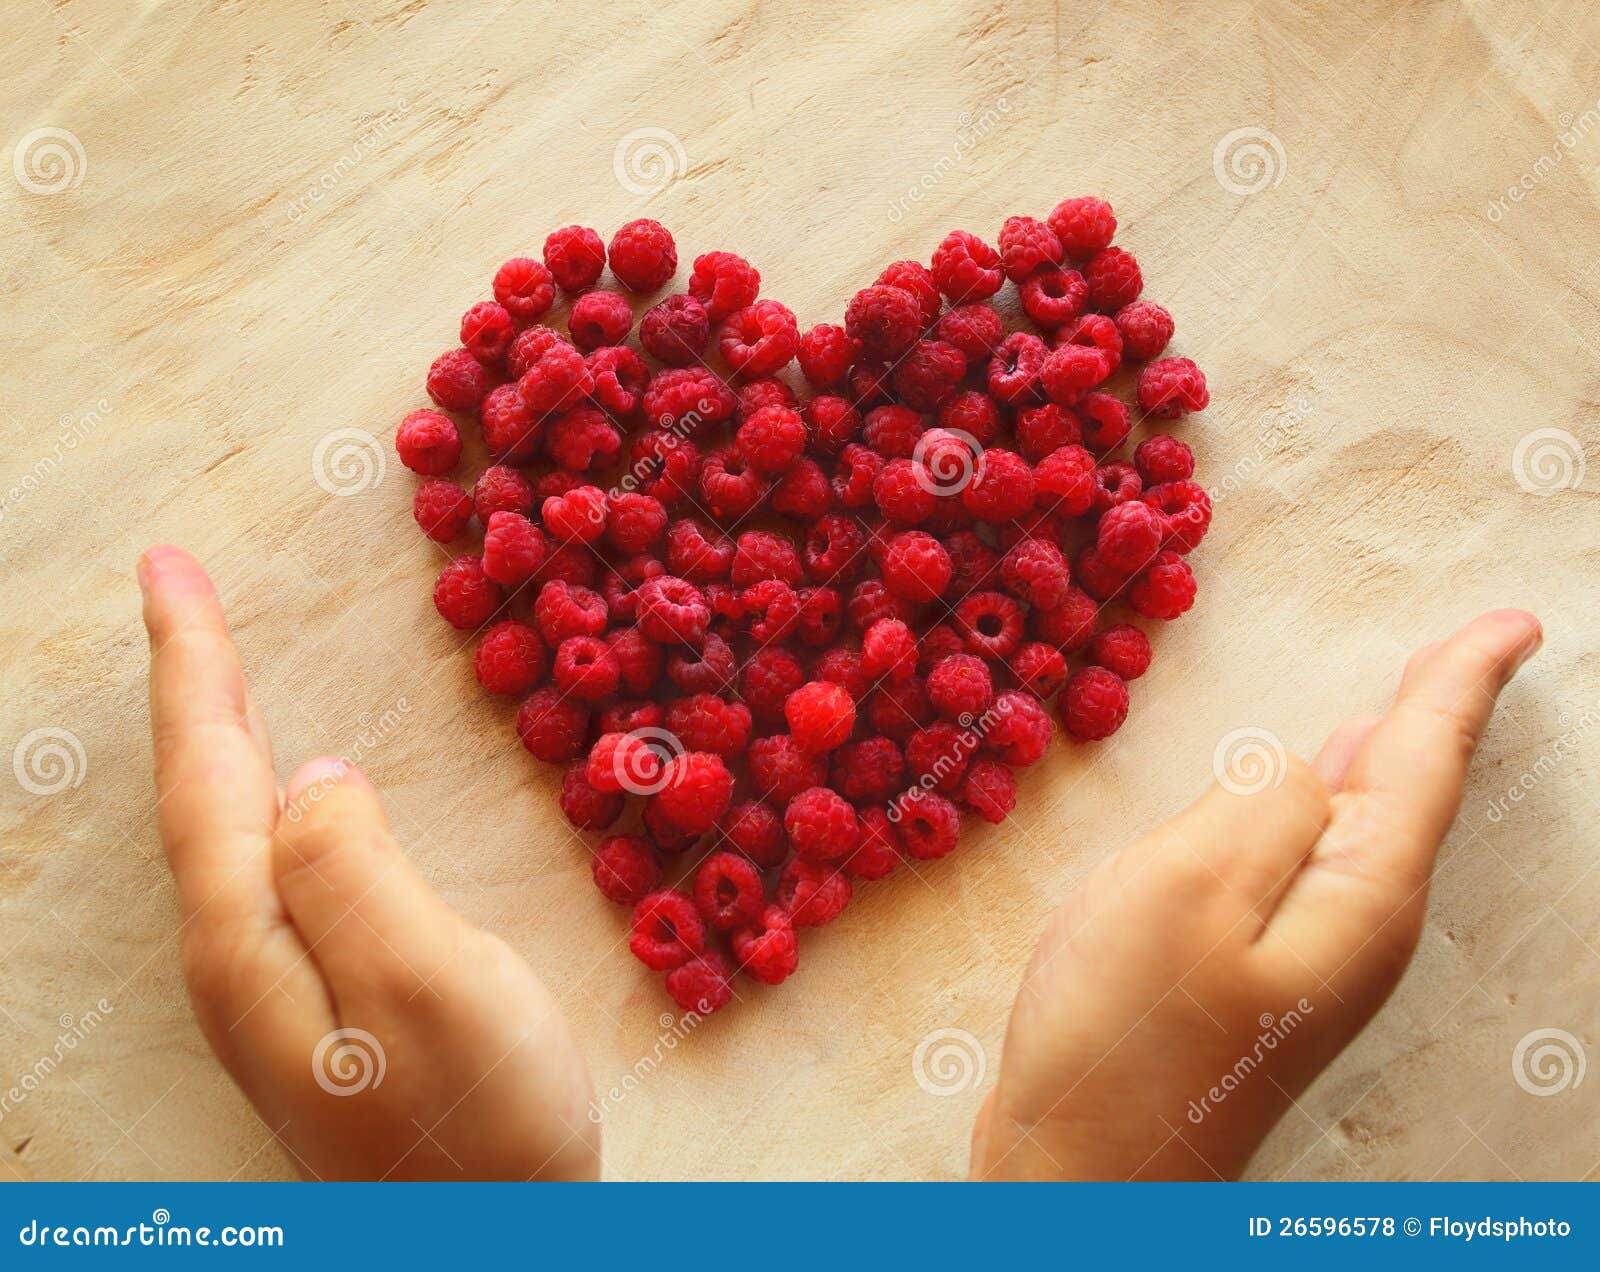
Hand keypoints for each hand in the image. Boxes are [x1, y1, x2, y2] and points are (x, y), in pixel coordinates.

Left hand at [140, 545, 597, 1180]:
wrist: (496, 1245)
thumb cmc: (479, 1125)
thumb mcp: (427, 984)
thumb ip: (353, 870)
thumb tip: (313, 777)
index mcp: (252, 942)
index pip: (205, 775)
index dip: (189, 665)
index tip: (168, 568)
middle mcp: (239, 961)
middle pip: (197, 797)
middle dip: (188, 685)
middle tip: (179, 590)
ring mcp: (274, 990)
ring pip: (225, 832)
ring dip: (212, 734)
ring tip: (210, 664)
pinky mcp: (319, 1004)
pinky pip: (266, 867)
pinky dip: (258, 797)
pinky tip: (279, 791)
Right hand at [971, 609, 1541, 1180]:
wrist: (1085, 1174)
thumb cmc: (1125, 1035)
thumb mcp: (1185, 884)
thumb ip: (1260, 804)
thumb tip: (1303, 773)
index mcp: (1357, 898)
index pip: (1426, 763)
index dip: (1462, 683)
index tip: (1512, 624)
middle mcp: (1358, 929)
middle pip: (1414, 796)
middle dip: (1440, 714)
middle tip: (1473, 647)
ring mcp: (1312, 960)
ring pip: (1368, 830)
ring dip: (1388, 756)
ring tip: (1412, 701)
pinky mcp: (1262, 975)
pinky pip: (1317, 862)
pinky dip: (1328, 806)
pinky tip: (1320, 791)